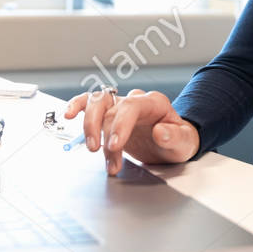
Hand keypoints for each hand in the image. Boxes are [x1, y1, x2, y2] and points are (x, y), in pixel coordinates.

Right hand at [62, 88, 199, 175]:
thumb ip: (175, 137)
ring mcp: (120, 106)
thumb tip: (161, 131)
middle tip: (100, 152)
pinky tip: (68, 115)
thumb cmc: (178, 141)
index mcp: (154, 103)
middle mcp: (135, 100)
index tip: (114, 145)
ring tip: (92, 149)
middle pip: (110, 105)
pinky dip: (76, 106)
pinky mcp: (109, 114)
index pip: (131, 107)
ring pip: (96, 103)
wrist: (173, 143)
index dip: (119, 125)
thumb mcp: (184, 143)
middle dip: (101, 129)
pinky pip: (89, 103)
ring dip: (89, 126)